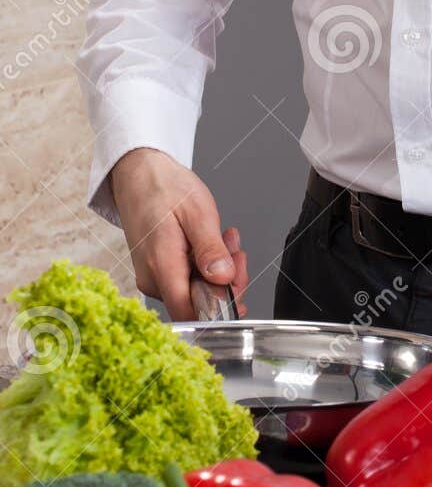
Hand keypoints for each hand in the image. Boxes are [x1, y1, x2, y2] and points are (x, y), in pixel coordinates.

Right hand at [110, 148, 248, 320]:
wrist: (139, 174)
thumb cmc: (164, 187)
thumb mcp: (198, 212)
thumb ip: (210, 248)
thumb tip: (223, 278)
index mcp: (161, 265)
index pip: (190, 312)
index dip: (218, 308)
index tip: (237, 285)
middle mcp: (152, 278)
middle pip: (197, 304)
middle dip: (226, 281)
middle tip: (237, 251)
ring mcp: (152, 276)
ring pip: (195, 291)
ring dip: (218, 270)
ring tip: (226, 238)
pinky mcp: (156, 272)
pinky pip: (187, 279)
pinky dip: (206, 264)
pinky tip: (214, 242)